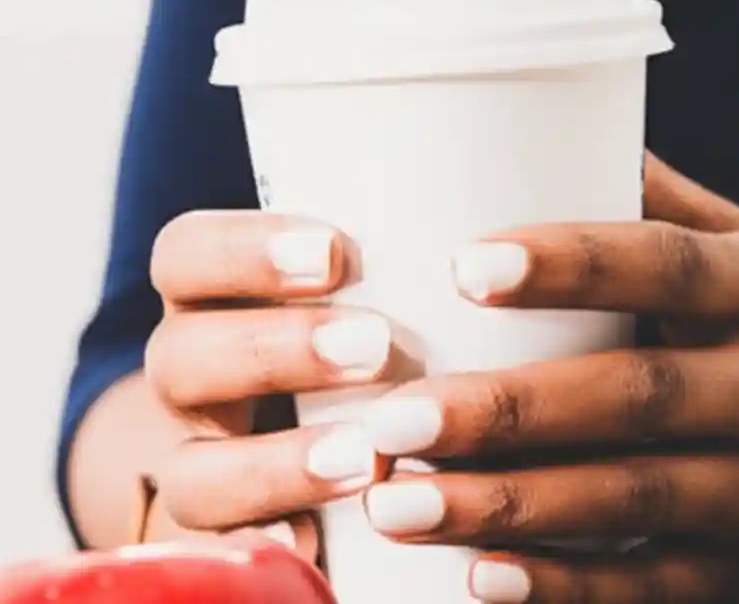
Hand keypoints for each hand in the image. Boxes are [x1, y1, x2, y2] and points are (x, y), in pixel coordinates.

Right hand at [144, 211, 412, 558]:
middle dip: (277, 349)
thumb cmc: (371, 349)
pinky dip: (265, 544)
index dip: (245, 251)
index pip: (187, 256)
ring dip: (275, 464)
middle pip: (181, 357)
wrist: (313, 451)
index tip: (334, 253)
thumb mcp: (373, 300)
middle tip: (376, 346)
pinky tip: (313, 544)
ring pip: (192, 470)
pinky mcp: (221, 537)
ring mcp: (198, 465)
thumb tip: (491, 252)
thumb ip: (398, 278)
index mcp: (214, 305)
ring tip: (362, 460)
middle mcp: (193, 381)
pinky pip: (218, 552)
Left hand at [359, 155, 738, 601]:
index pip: (667, 266)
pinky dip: (571, 588)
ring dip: (513, 507)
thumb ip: (672, 207)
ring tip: (399, 504)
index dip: (571, 263)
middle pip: (634, 396)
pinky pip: (656, 584)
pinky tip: (482, 580)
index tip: (467, 262)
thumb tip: (561, 124)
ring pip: (631, 498)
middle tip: (394, 417)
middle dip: (511, 411)